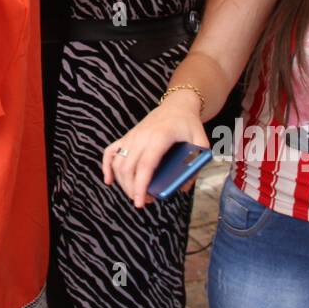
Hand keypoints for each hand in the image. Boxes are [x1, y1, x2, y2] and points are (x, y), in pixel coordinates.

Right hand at [102, 94, 211, 209]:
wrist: (177, 105)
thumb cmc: (189, 124)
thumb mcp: (201, 142)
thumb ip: (196, 164)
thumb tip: (183, 187)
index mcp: (160, 137)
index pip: (145, 165)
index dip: (140, 185)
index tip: (140, 202)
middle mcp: (142, 136)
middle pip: (128, 167)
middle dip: (132, 189)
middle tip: (144, 201)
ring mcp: (132, 135)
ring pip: (118, 162)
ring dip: (122, 182)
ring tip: (136, 194)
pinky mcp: (127, 136)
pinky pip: (110, 151)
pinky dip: (107, 166)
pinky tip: (109, 180)